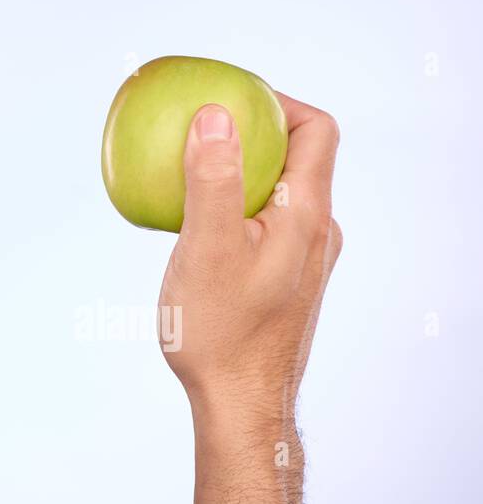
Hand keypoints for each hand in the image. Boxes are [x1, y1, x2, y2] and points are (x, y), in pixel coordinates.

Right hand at [157, 93, 342, 503]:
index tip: (229, 98)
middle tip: (197, 126)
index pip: (316, 130)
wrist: (239, 406)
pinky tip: (190, 225)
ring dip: (239, 170)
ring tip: (186, 170)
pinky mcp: (284, 281)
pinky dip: (232, 206)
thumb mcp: (207, 248)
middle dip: (251, 130)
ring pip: (279, 192)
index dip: (279, 101)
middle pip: (299, 156)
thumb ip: (213, 178)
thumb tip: (215, 113)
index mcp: (308, 215)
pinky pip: (264, 223)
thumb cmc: (221, 332)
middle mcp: (316, 232)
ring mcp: (303, 259)